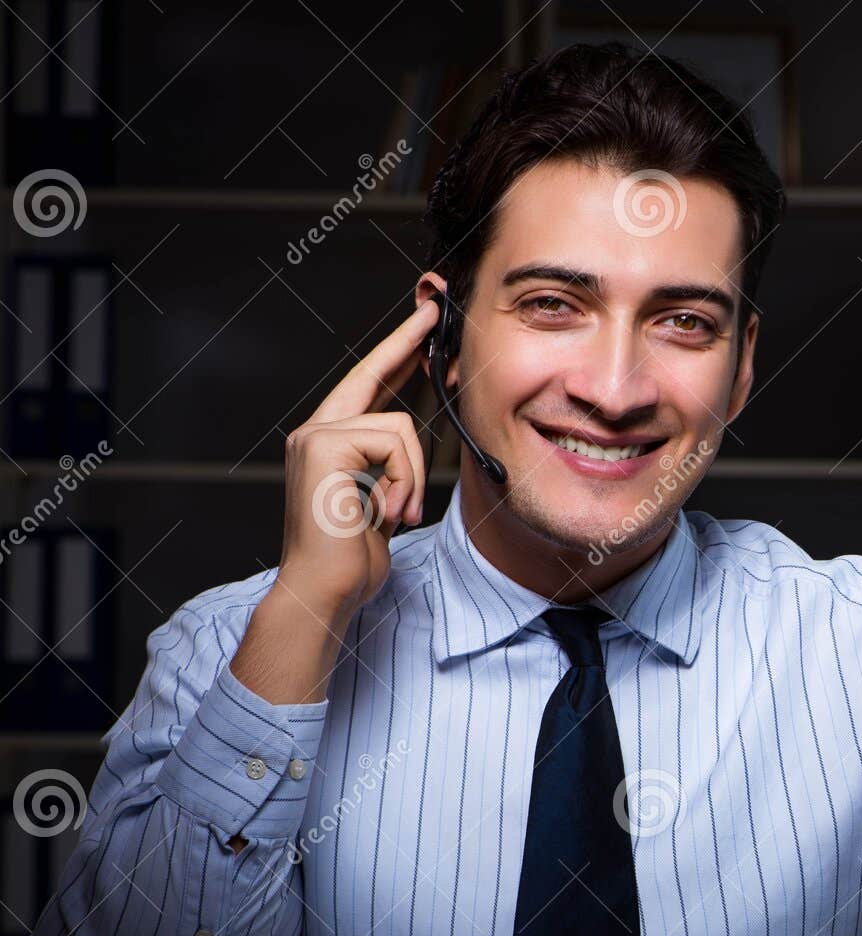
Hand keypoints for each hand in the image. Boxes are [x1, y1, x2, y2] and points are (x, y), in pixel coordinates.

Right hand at [275, 298, 436, 622]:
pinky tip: (387, 513)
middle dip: (407, 340)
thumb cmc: (351, 561)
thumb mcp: (384, 507)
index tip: (421, 325)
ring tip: (398, 514)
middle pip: (371, 372)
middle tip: (434, 307)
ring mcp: (316, 436)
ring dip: (414, 477)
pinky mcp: (325, 446)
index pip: (368, 389)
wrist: (324, 591)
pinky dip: (404, 482)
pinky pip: (394, 444)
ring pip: (399, 426)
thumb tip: (413, 450)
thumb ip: (392, 472)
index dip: (395, 355)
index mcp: (331, 444)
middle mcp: (316, 433)